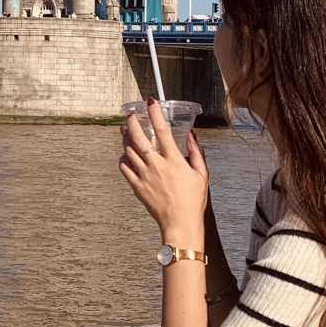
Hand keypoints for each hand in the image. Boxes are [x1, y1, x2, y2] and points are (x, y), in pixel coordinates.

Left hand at [118, 100, 208, 242]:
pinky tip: (125, 155)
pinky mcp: (137, 186)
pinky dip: (123, 159)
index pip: (162, 130)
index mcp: (173, 160)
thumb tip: (192, 136)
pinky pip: (125, 168)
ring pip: (129, 151)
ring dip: (125, 139)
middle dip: (132, 123)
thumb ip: (196, 153)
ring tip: (124, 131)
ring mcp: (144, 176)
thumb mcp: (202, 174)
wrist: (180, 224)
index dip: (155, 113)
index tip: (151, 102)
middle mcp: (156, 165)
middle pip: (139, 138)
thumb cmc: (193, 201)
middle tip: (130, 115)